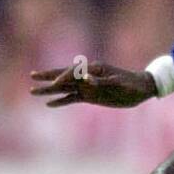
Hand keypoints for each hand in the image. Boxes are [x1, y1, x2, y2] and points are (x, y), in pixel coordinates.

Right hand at [29, 62, 157, 107]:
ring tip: (33, 92)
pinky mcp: (90, 96)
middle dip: (48, 77)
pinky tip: (49, 104)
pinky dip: (61, 101)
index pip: (74, 72)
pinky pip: (72, 98)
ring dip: (50, 90)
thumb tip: (87, 78)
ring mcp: (87, 86)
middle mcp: (88, 76)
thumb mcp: (120, 83)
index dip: (63, 77)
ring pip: (64, 88)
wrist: (141, 89)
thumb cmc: (133, 84)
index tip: (54, 85)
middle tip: (32, 77)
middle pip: (64, 76)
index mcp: (95, 69)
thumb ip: (103, 81)